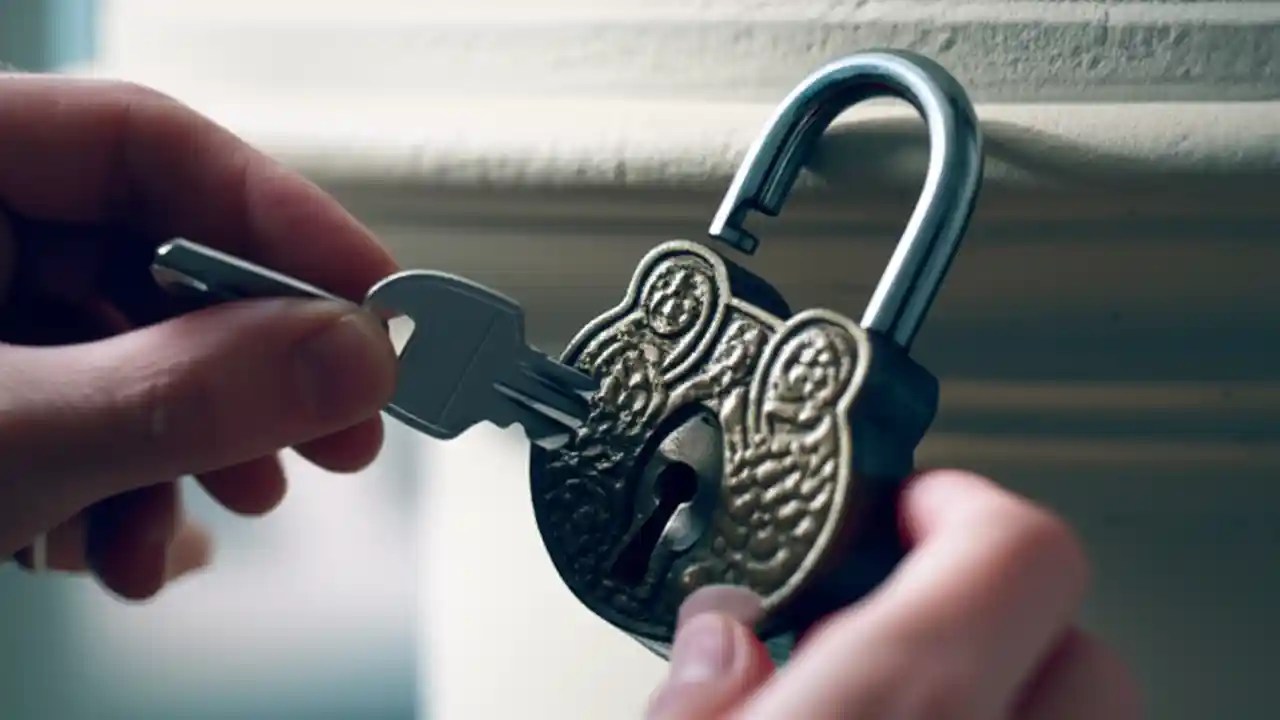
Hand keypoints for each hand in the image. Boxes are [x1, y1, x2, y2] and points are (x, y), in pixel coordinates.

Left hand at [0, 74, 398, 598]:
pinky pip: (92, 409)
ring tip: (238, 501)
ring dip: (202, 442)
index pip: (143, 141)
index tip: (381, 297)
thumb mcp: (7, 440)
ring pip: (138, 347)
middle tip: (346, 424)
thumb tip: (352, 356)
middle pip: (158, 254)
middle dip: (257, 361)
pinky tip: (131, 547)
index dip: (279, 215)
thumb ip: (183, 393)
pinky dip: (131, 484)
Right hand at [646, 470, 1142, 718]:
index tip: (905, 502)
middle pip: (1075, 637)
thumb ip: (697, 686)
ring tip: (909, 681)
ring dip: (1006, 676)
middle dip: (996, 601)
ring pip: (1079, 710)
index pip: (1016, 544)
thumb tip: (720, 642)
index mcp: (905, 703)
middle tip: (903, 603)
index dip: (961, 500)